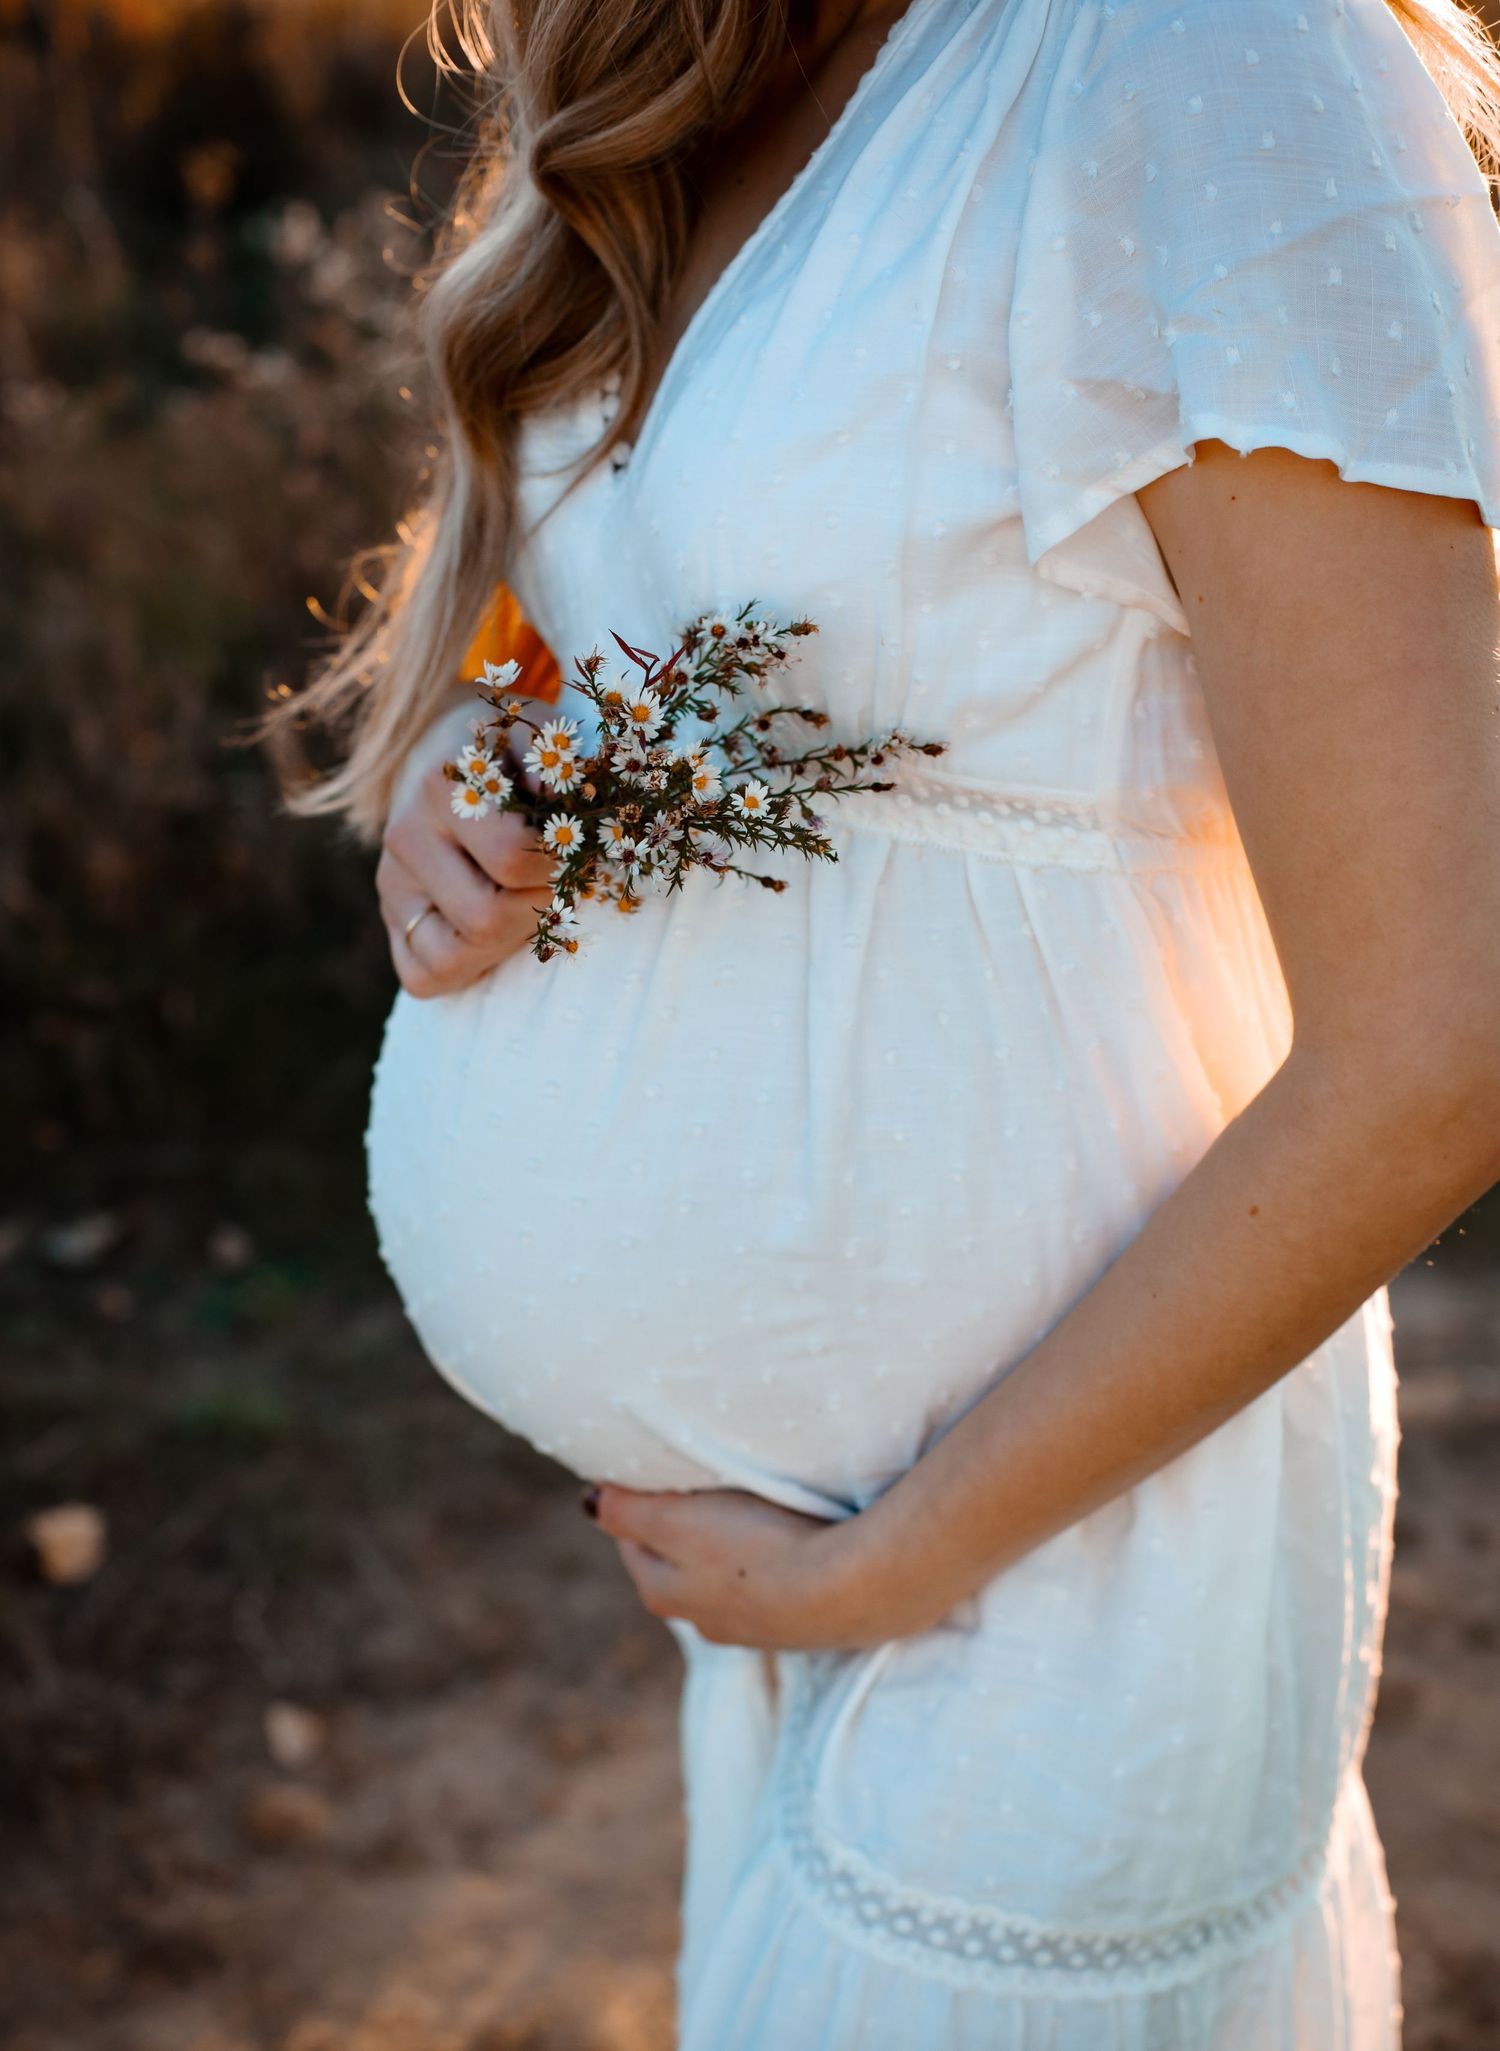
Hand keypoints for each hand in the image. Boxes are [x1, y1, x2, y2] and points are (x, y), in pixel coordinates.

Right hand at [377, 700, 556, 996]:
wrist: (454, 766)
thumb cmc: (514, 761)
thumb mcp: (538, 743)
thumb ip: (553, 760)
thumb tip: (553, 793)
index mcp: (442, 788)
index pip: (513, 860)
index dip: (557, 867)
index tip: (574, 853)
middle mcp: (404, 838)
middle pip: (484, 920)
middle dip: (535, 911)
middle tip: (553, 888)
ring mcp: (390, 885)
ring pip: (450, 959)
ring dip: (504, 946)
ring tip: (526, 911)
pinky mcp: (389, 922)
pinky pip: (423, 978)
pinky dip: (466, 971)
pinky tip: (494, 936)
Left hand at [585, 1482, 923, 1650]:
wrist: (851, 1588)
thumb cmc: (757, 1545)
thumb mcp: (678, 1520)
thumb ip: (626, 1510)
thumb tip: (588, 1503)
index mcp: (663, 1594)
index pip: (633, 1539)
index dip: (640, 1500)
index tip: (659, 1469)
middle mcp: (703, 1621)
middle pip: (678, 1560)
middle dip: (684, 1525)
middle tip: (704, 1482)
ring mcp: (754, 1629)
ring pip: (725, 1575)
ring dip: (730, 1543)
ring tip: (751, 1505)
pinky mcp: (800, 1624)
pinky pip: (770, 1583)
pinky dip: (771, 1558)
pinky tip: (791, 1537)